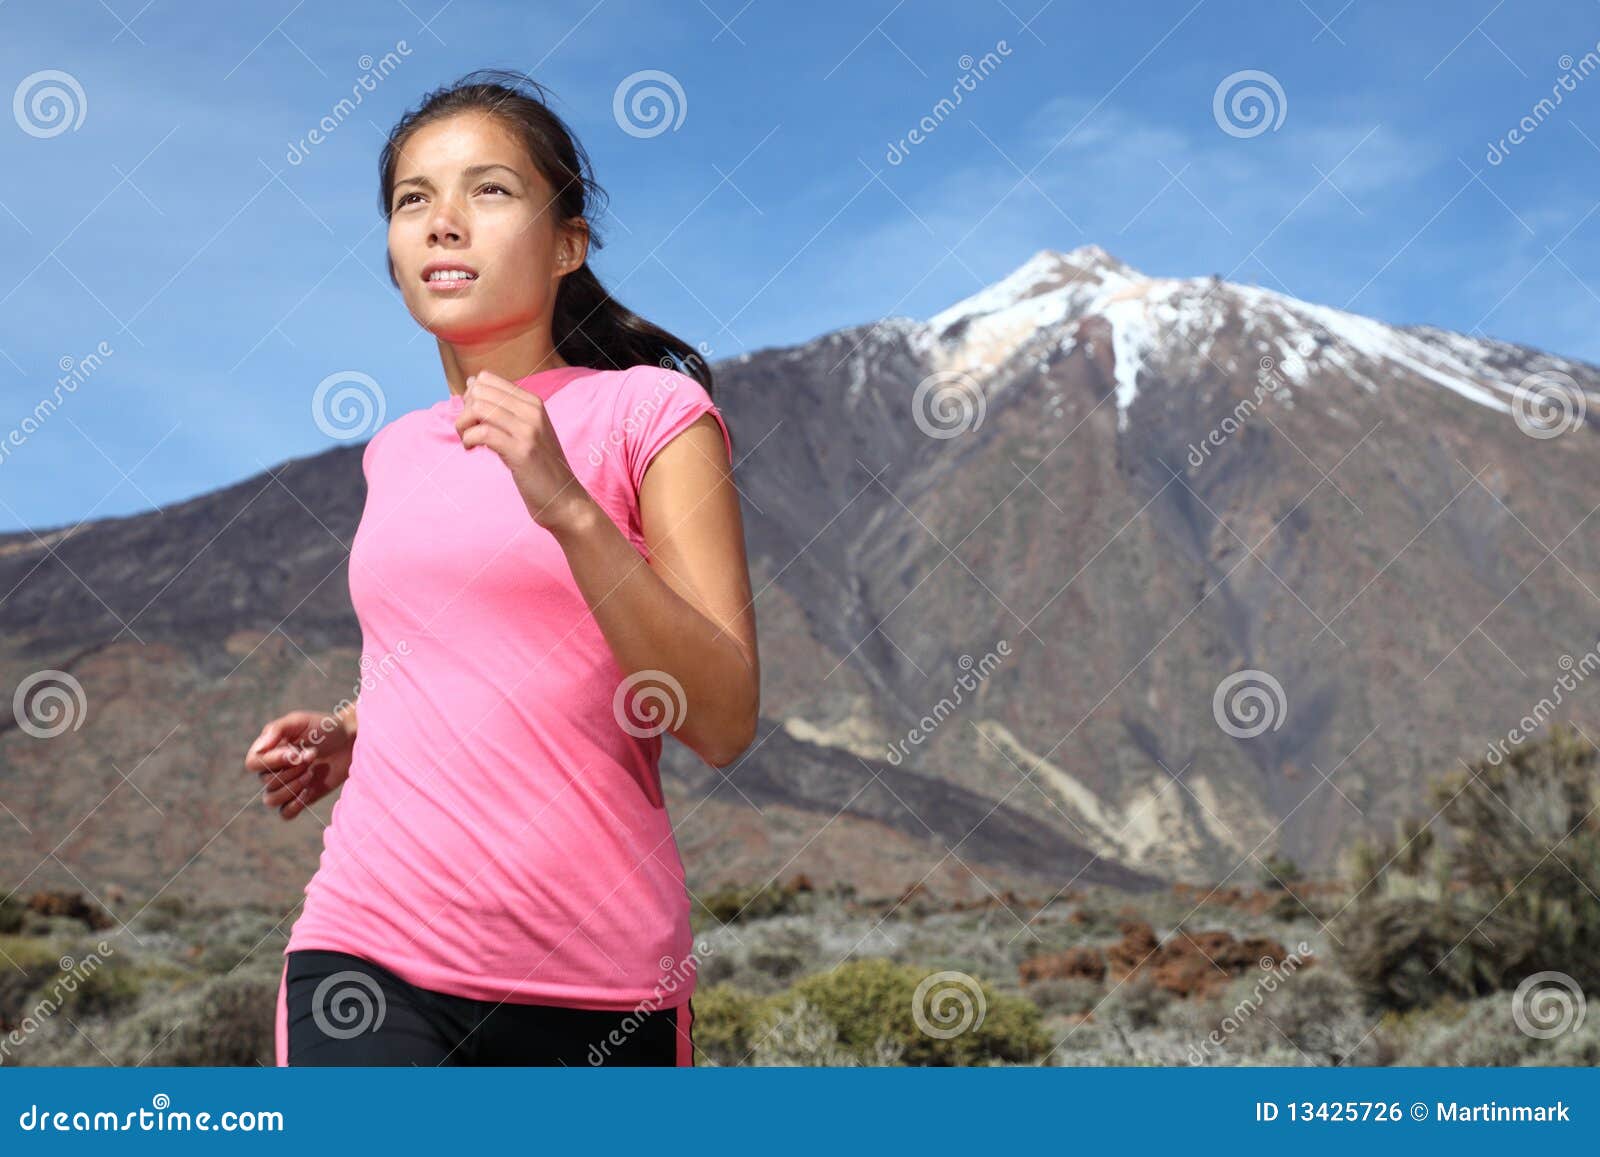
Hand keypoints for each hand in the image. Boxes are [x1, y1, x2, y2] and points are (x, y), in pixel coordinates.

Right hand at [245, 709, 354, 819]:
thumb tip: (258, 750)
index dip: (271, 761)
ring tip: (311, 772)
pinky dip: (294, 805)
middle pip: (266, 781)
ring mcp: (286, 785)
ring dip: (292, 787)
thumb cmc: (324, 728)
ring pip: (271, 799)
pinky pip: (285, 813)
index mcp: (268, 750)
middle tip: (312, 755)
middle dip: (292, 769)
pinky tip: (309, 791)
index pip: (253, 763)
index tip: (295, 752)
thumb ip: (276, 730)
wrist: (350, 741)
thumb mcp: (299, 721)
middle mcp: (273, 769)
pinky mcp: (301, 798)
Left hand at [454, 370, 596, 532]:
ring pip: (478, 408)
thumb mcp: (526, 430)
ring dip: (463, 425)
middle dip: (464, 410)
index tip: (474, 418)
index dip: (470, 397)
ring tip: (469, 441)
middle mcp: (532, 411)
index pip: (487, 379)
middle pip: (479, 391)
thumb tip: (471, 381)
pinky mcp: (521, 451)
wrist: (564, 499)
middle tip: (469, 431)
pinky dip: (468, 440)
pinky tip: (472, 450)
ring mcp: (528, 430)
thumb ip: (503, 408)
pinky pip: (482, 433)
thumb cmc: (540, 467)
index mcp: (533, 402)